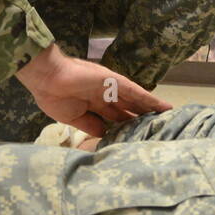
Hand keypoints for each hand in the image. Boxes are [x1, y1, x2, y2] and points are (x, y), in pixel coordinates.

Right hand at [17, 45, 170, 137]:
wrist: (46, 80)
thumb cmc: (54, 98)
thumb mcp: (74, 118)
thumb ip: (91, 125)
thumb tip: (106, 134)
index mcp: (93, 104)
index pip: (115, 117)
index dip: (128, 125)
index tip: (140, 135)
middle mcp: (105, 95)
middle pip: (129, 108)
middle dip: (142, 117)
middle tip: (159, 127)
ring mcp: (110, 87)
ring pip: (136, 99)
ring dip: (151, 108)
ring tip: (168, 117)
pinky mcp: (114, 81)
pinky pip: (135, 91)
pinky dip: (149, 99)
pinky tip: (162, 107)